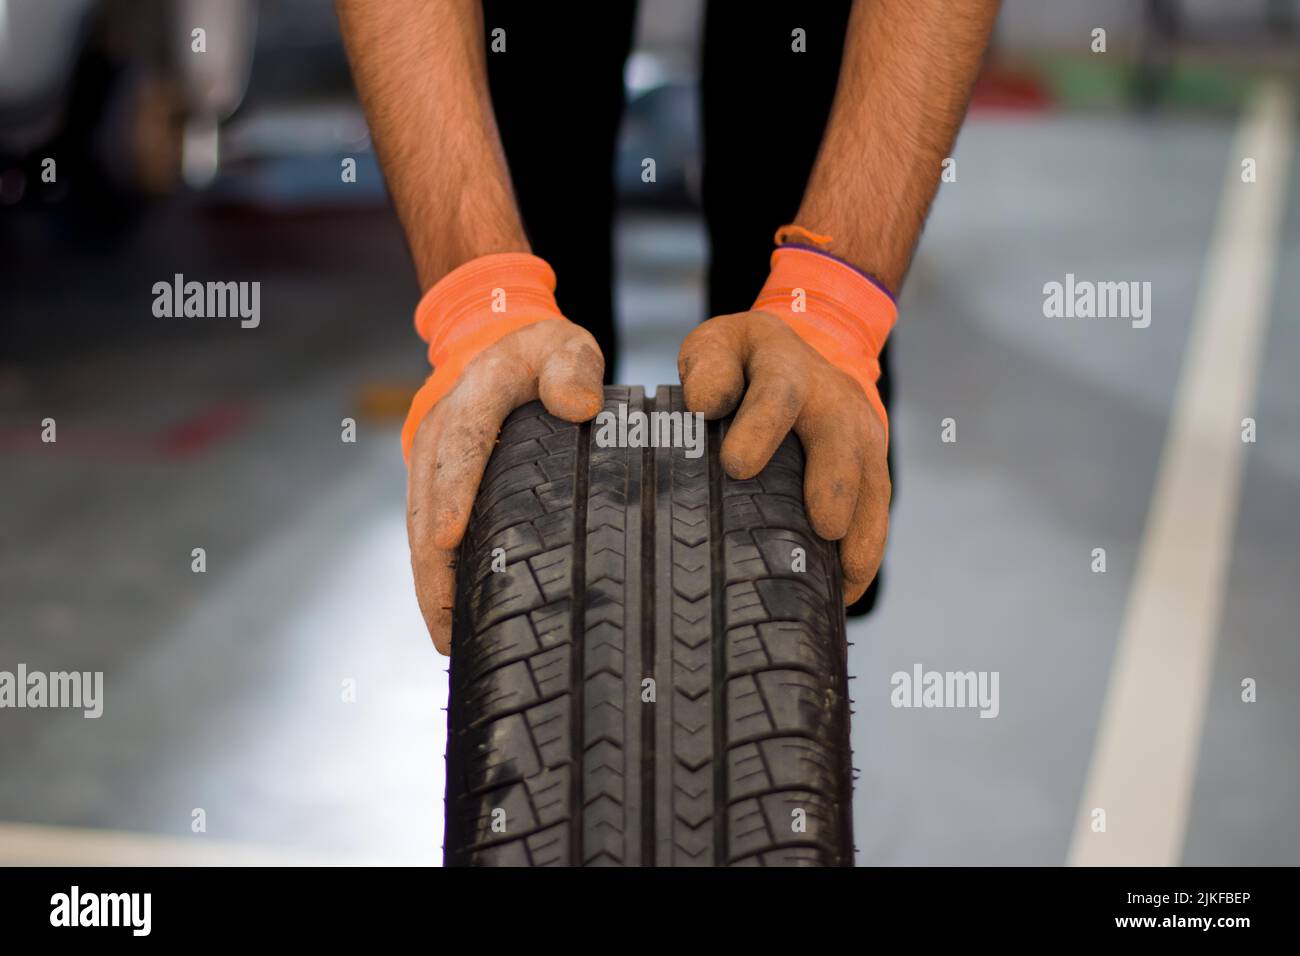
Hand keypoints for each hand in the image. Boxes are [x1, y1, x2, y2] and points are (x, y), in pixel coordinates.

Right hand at [407, 318, 602, 652]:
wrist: (498, 338)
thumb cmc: (543, 353)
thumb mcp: (568, 346)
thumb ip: (574, 369)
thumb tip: (579, 406)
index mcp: (476, 391)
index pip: (461, 443)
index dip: (452, 492)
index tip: (448, 539)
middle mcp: (440, 426)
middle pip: (426, 499)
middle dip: (431, 564)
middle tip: (444, 624)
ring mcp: (430, 455)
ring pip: (418, 522)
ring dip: (427, 580)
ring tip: (443, 637)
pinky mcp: (431, 479)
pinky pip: (423, 527)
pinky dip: (430, 571)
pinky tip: (445, 615)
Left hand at [678, 310, 889, 603]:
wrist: (798, 355)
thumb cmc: (742, 364)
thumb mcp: (717, 347)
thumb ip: (707, 368)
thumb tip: (704, 403)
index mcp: (785, 366)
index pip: (777, 393)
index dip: (761, 427)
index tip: (738, 464)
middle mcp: (833, 399)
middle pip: (841, 440)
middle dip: (835, 483)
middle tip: (824, 526)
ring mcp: (861, 434)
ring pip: (871, 482)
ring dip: (863, 530)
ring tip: (846, 577)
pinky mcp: (872, 468)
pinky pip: (876, 510)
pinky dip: (865, 552)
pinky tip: (845, 592)